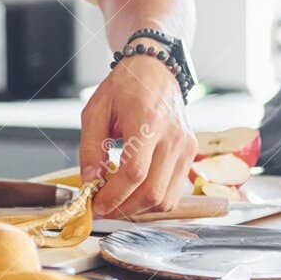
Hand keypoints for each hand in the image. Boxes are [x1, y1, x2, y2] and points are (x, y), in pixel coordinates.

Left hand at [79, 55, 195, 217]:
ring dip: (139, 209)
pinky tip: (135, 192)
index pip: (135, 173)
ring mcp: (186, 147)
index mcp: (148, 122)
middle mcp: (173, 137)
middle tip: (103, 208)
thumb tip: (90, 182)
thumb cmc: (124, 87)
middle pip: (152, 192)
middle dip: (124, 208)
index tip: (96, 205)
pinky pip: (174, 191)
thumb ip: (90, 148)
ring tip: (118, 200)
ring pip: (166, 199)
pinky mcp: (191, 153)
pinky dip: (153, 200)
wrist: (155, 70)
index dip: (114, 196)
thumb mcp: (95, 111)